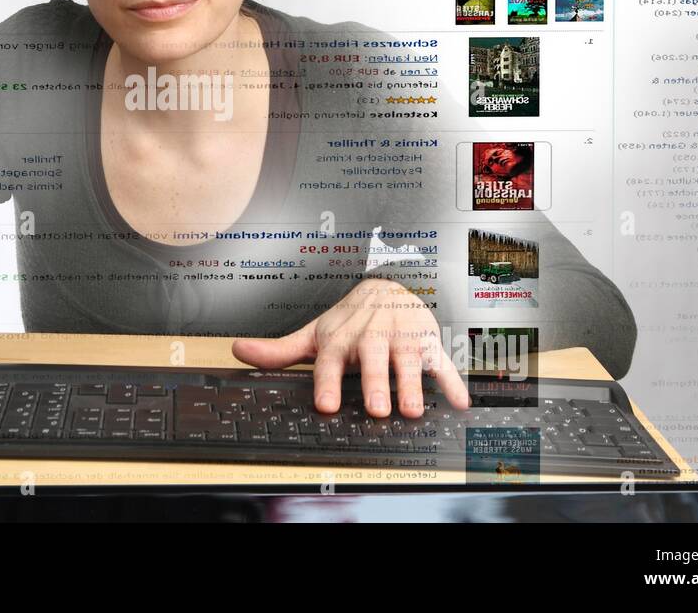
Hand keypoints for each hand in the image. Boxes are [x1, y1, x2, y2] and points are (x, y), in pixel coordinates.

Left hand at [231, 278, 469, 418]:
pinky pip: (442, 361)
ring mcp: (401, 338)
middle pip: (373, 360)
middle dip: (376, 383)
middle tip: (377, 410)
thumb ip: (279, 350)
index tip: (326, 405)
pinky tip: (457, 400)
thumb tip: (240, 351)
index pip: (330, 361)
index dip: (328, 382)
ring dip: (412, 384)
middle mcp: (371, 337)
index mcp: (341, 339)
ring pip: (408, 360)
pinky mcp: (428, 342)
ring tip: (412, 409)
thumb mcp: (314, 333)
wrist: (387, 287)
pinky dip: (452, 381)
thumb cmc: (349, 320)